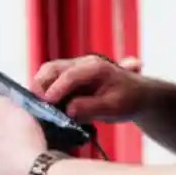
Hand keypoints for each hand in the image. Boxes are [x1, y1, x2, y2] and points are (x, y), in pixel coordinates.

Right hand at [31, 54, 146, 123]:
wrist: (137, 94)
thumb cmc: (128, 100)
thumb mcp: (114, 108)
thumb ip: (91, 108)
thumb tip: (68, 110)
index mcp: (96, 68)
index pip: (71, 75)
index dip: (57, 89)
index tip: (48, 103)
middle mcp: (82, 64)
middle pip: (52, 68)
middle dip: (41, 85)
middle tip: (38, 105)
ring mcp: (73, 69)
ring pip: (48, 73)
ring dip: (40, 89)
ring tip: (39, 108)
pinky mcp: (68, 78)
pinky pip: (50, 81)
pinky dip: (44, 92)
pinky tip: (45, 107)